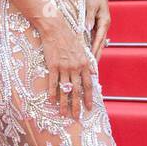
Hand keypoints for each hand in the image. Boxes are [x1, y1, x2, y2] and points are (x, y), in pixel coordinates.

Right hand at [33, 4, 94, 120]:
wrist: (55, 28)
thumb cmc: (69, 37)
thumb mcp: (82, 49)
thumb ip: (88, 63)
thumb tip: (94, 73)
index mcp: (85, 63)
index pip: (88, 85)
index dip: (88, 98)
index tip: (88, 108)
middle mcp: (76, 67)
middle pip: (77, 91)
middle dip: (77, 106)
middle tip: (77, 117)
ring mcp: (64, 67)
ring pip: (65, 89)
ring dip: (64, 104)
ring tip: (63, 114)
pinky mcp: (53, 66)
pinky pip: (53, 82)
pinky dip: (52, 93)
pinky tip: (52, 102)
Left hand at [84, 0, 110, 60]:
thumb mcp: (91, 5)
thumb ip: (89, 17)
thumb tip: (87, 28)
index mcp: (104, 22)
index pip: (99, 40)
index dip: (95, 52)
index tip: (92, 62)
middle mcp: (103, 26)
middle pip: (99, 45)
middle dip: (95, 57)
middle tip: (91, 70)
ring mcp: (100, 26)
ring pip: (96, 43)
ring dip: (93, 53)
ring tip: (89, 66)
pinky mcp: (95, 25)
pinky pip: (93, 38)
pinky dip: (90, 46)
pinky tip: (86, 54)